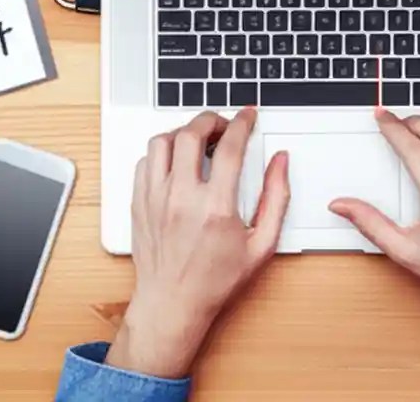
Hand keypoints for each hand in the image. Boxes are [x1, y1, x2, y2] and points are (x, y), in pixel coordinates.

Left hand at [106, 108, 289, 378]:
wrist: (173, 303)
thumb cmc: (215, 280)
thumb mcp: (262, 244)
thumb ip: (276, 198)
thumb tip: (280, 163)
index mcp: (215, 207)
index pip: (229, 146)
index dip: (242, 123)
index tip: (247, 116)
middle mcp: (181, 198)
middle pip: (191, 133)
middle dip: (210, 120)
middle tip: (223, 125)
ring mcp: (155, 199)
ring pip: (162, 141)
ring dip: (183, 131)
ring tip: (198, 139)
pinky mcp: (139, 203)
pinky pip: (145, 161)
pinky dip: (162, 152)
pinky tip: (176, 160)